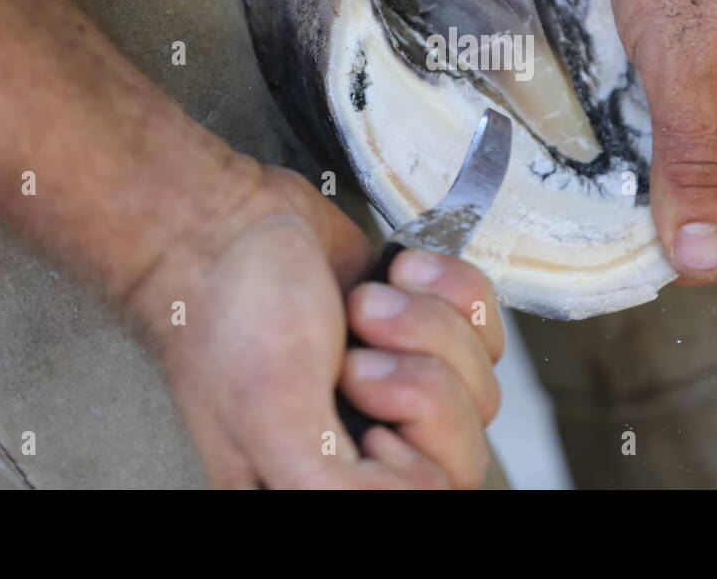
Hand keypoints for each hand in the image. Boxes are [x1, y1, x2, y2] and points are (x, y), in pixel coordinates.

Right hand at [124, 164, 502, 488]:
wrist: (230, 219)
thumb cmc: (231, 316)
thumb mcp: (273, 421)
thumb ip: (336, 488)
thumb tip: (406, 496)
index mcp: (331, 485)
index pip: (430, 492)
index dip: (413, 442)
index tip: (356, 392)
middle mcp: (372, 447)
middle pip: (468, 443)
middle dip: (419, 373)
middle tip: (355, 348)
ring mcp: (404, 387)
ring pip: (481, 381)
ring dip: (427, 323)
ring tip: (362, 304)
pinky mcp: (426, 330)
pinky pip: (486, 325)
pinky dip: (448, 286)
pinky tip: (394, 275)